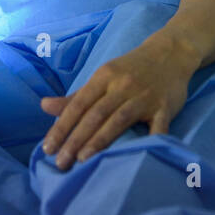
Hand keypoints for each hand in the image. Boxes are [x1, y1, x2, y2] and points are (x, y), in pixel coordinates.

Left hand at [39, 33, 197, 170]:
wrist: (170, 52)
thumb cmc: (131, 69)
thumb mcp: (102, 77)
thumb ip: (75, 97)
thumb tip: (44, 106)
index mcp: (103, 77)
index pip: (78, 104)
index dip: (61, 126)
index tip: (48, 148)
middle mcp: (121, 85)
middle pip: (94, 114)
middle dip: (75, 139)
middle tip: (60, 162)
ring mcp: (144, 96)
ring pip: (118, 119)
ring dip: (99, 140)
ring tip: (83, 160)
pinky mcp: (164, 106)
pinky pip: (158, 125)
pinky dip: (150, 139)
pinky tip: (137, 155)